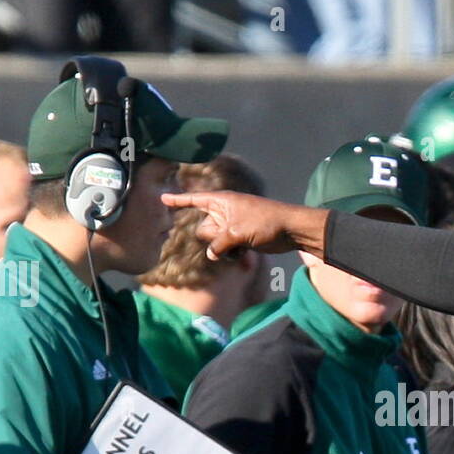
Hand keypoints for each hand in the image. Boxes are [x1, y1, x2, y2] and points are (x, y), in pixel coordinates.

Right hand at [161, 191, 328, 260]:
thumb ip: (218, 244)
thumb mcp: (236, 232)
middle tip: (231, 235)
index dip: (178, 200)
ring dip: (223, 249)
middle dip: (212, 238)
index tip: (162, 198)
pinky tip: (245, 253)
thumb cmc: (265, 222)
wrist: (290, 230)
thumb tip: (211, 254)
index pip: (194, 200)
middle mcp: (224, 213)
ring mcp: (232, 227)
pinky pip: (226, 249)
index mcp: (221, 201)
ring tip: (241, 245)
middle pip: (203, 229)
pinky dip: (232, 253)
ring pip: (214, 242)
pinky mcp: (240, 238)